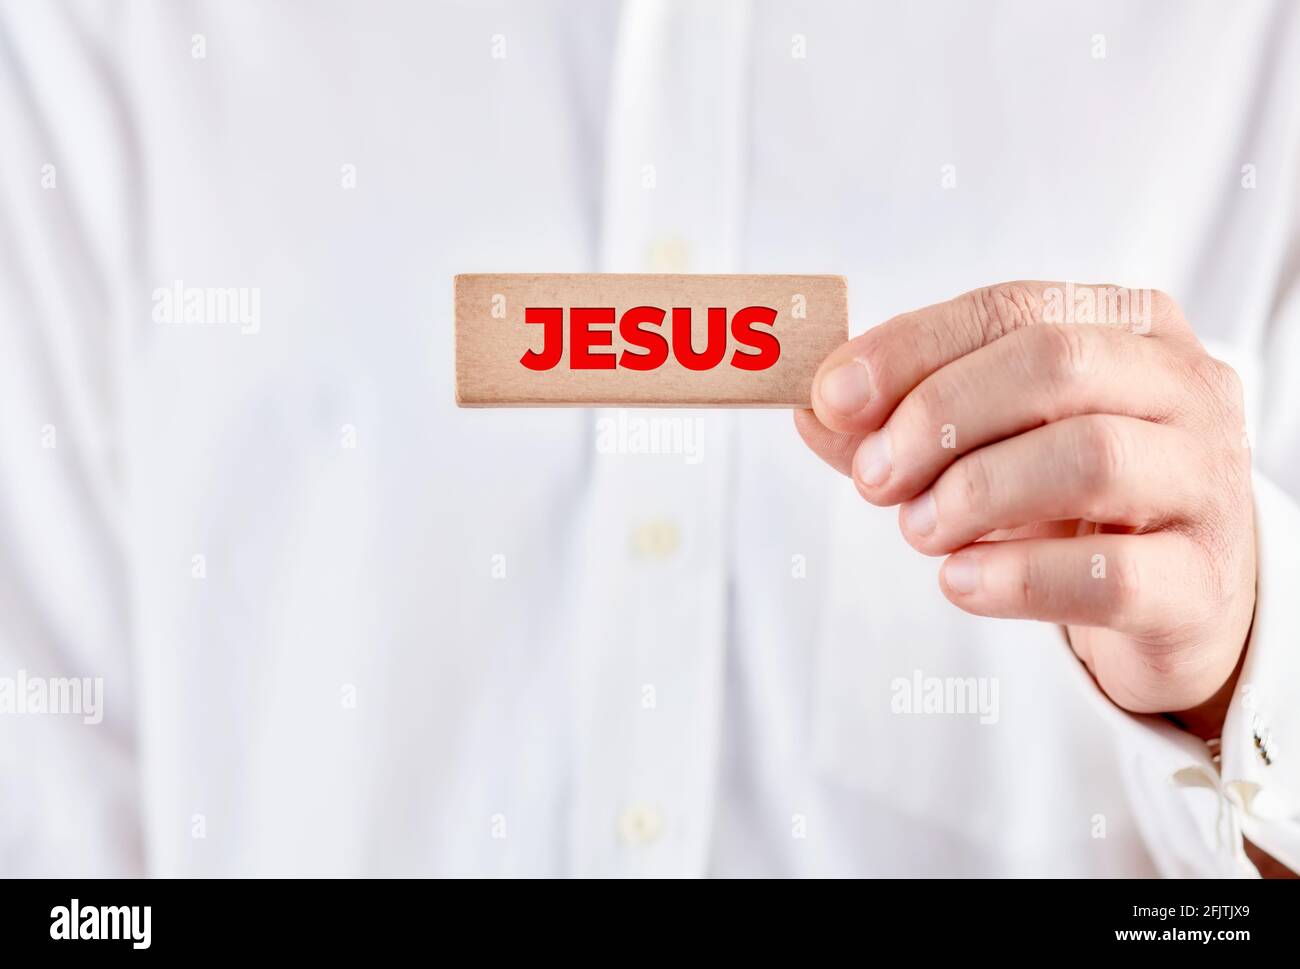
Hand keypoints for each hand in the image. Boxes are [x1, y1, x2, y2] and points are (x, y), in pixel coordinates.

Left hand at [796, 282, 1255, 735]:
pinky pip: (1109, 574)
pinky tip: (959, 581)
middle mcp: (1183, 388)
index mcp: (1128, 328)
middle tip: (874, 478)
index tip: (833, 396)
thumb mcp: (992, 444)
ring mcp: (1206, 483)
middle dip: (939, 416)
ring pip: (1090, 458)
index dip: (910, 348)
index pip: (1010, 309)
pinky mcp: (1204, 583)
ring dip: (975, 492)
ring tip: (918, 530)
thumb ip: (902, 424)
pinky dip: (1016, 577)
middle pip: (1053, 364)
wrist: (1181, 599)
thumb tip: (812, 410)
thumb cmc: (1075, 501)